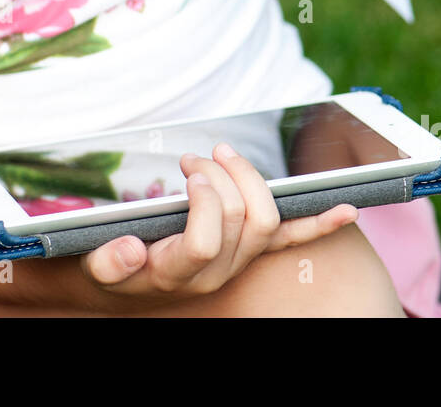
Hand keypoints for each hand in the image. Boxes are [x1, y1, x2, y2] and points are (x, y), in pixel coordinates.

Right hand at [79, 142, 358, 303]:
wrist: (124, 284)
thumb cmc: (108, 266)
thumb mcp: (93, 264)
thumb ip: (108, 261)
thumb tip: (128, 249)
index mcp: (177, 273)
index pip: (205, 240)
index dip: (204, 202)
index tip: (186, 174)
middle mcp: (216, 273)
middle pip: (244, 222)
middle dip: (225, 179)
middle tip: (194, 158)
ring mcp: (237, 262)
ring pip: (266, 220)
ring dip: (251, 179)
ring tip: (218, 156)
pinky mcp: (247, 250)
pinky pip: (289, 239)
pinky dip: (319, 224)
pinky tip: (347, 210)